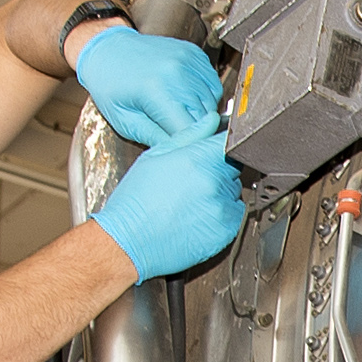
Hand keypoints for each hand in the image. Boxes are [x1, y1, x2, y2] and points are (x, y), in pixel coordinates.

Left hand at [72, 25, 223, 145]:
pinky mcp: (195, 54)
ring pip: (213, 101)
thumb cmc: (111, 87)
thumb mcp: (126, 122)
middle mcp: (177, 71)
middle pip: (206, 116)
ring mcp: (189, 60)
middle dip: (195, 130)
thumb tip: (182, 152)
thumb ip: (157, 138)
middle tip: (175, 132)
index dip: (188, 144)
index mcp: (157, 90)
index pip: (191, 130)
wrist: (109, 50)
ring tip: (177, 112)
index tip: (181, 150)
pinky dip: (204, 95)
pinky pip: (212, 84)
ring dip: (202, 113)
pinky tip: (184, 96)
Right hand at [90, 128, 247, 282]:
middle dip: (217, 171)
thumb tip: (211, 120)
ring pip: (233, 192)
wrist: (128, 241)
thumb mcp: (156, 156)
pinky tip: (197, 218)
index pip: (229, 141)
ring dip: (220, 194)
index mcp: (197, 159)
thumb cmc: (136, 200)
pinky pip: (234, 216)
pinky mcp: (225, 231)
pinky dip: (221, 216)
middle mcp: (213, 182)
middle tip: (190, 183)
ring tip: (190, 203)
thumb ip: (190, 136)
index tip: (215, 151)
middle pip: (232, 168)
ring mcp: (221, 208)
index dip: (221, 146)